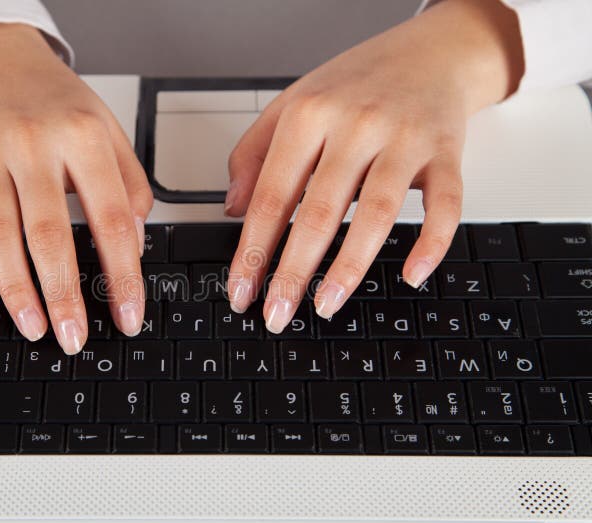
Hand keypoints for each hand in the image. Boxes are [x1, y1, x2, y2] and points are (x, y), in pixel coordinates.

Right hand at [0, 24, 151, 352]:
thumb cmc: (57, 102)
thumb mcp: (109, 130)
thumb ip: (131, 185)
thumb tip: (134, 245)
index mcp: (82, 137)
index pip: (111, 220)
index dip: (123, 276)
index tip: (128, 316)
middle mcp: (33, 145)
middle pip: (49, 235)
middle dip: (64, 295)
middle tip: (74, 338)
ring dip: (16, 291)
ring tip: (35, 330)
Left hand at [224, 0, 522, 331]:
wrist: (426, 54)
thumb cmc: (355, 85)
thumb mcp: (290, 104)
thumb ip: (253, 154)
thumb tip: (232, 209)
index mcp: (309, 114)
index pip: (271, 195)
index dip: (253, 249)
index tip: (241, 289)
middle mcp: (355, 125)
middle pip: (319, 213)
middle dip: (293, 272)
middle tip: (277, 313)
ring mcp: (404, 139)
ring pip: (376, 214)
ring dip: (349, 268)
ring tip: (325, 304)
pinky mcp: (445, 152)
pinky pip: (445, 204)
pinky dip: (431, 244)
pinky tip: (412, 275)